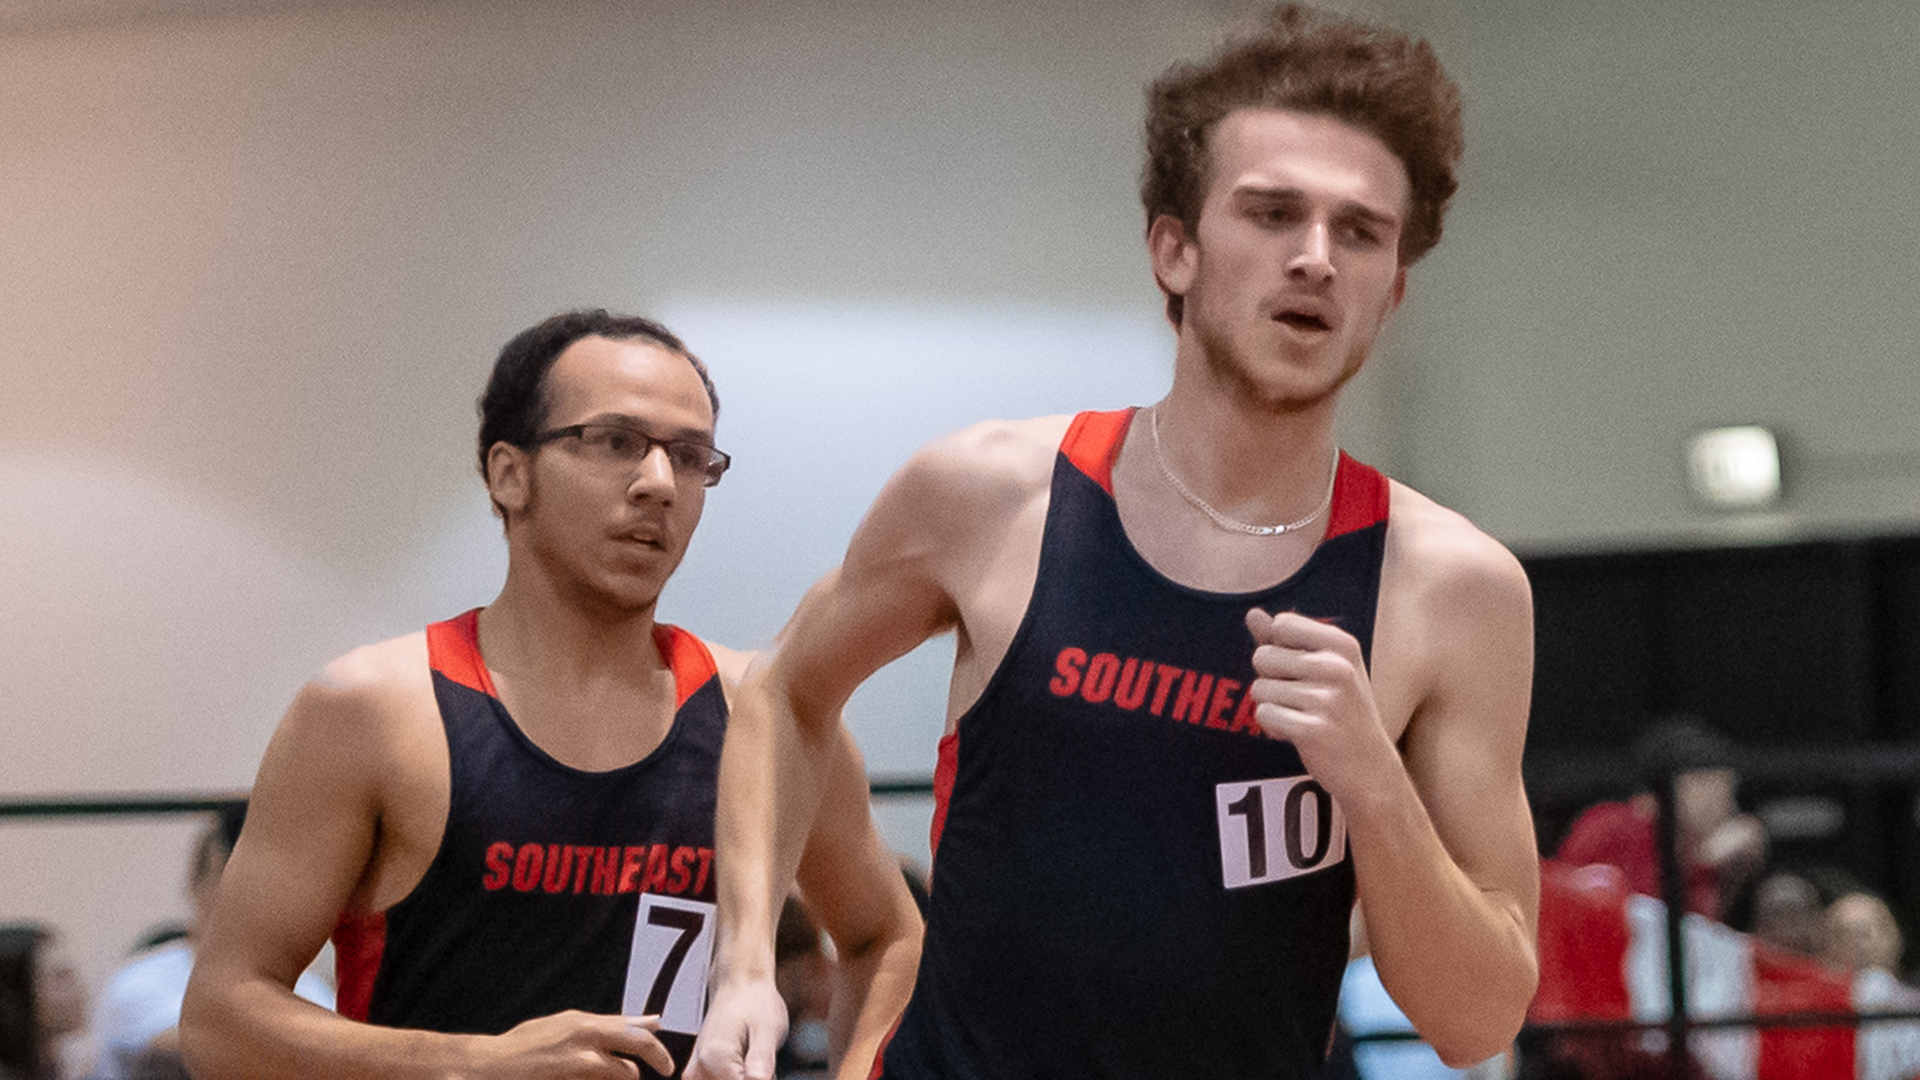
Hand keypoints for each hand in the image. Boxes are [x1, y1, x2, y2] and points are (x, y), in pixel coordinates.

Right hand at [479, 1011, 674, 1078]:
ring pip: (625, 1068)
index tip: (664, 1046)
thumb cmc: (518, 1052)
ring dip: (628, 1077)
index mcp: (580, 1021)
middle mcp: (584, 1030)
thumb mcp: (555, 1032)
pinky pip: (607, 1078)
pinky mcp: (573, 1068)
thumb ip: (591, 1030)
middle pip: (637, 1039)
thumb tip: (628, 1026)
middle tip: (667, 1070)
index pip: (628, 1023)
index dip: (651, 1035)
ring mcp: (579, 1051)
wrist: (485, 1064)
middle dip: (658, 1055)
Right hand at [686, 976, 787, 1079]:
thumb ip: (761, 1060)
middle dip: (754, 1079)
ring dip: (746, 1079)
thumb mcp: (768, 1030)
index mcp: (715, 1060)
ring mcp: (695, 1076)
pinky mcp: (698, 1077)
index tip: (767, 1071)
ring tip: (756, 1062)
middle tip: (763, 1064)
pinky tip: (750, 1067)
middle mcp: (698, 1072)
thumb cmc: (756, 1003)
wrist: (739, 986)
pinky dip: (739, 1079)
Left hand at [1243, 609, 1398, 797]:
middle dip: (1270, 679)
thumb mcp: (1326, 669)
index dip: (1278, 648)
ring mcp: (1327, 700)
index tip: (1301, 669)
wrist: (1371, 768)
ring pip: (1259, 688)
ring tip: (1302, 716)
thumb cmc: (1344, 712)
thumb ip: (1286, 641)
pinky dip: (1272, 726)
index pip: (1281, 624)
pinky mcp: (1312, 730)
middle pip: (1263, 656)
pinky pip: (1263, 715)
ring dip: (1272, 706)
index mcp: (1343, 645)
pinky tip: (1297, 732)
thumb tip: (1252, 614)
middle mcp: (1337, 668)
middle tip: (1301, 699)